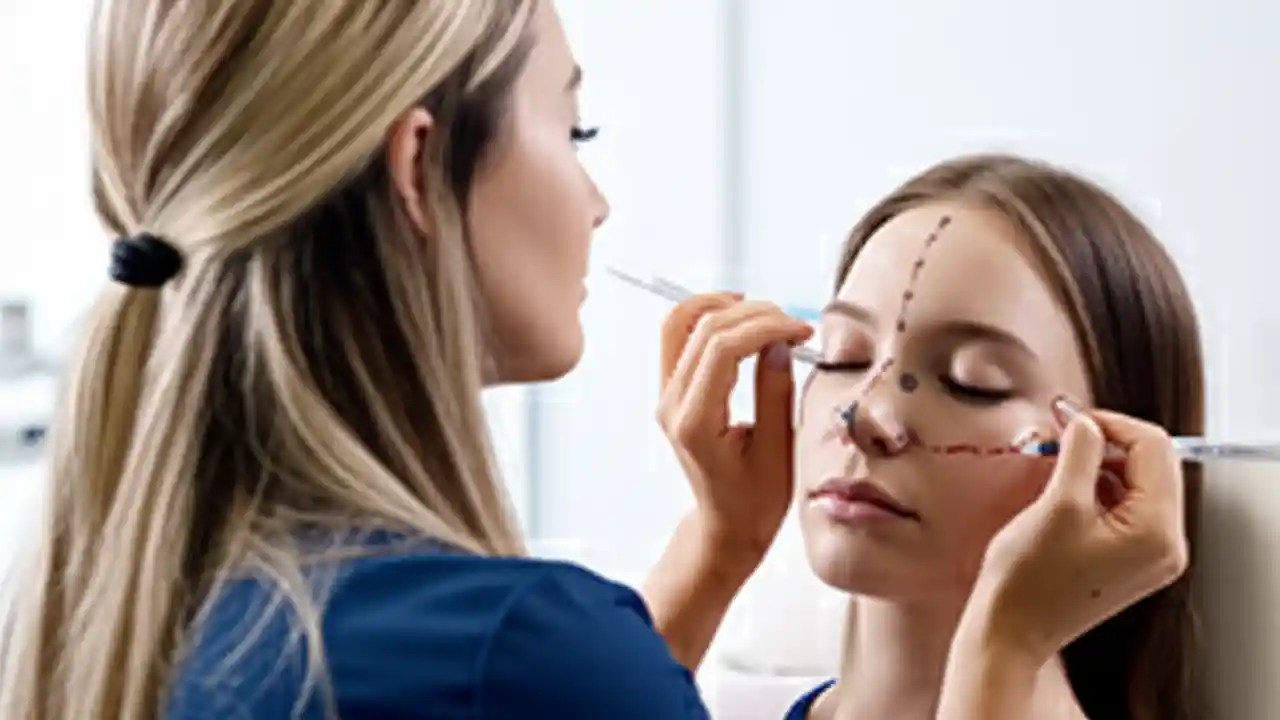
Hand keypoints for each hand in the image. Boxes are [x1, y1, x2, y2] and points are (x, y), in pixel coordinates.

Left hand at [657, 293, 813, 565]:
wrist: (726, 524)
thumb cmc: (756, 500)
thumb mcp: (777, 451)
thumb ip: (774, 392)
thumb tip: (779, 341)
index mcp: (695, 423)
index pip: (723, 350)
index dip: (767, 328)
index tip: (802, 332)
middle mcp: (671, 404)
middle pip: (703, 329)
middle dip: (754, 314)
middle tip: (794, 325)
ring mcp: (665, 395)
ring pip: (681, 323)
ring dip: (725, 307)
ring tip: (768, 313)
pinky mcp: (671, 390)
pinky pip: (677, 336)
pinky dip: (707, 316)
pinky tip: (740, 316)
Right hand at [966, 397, 1188, 662]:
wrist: (1010, 631)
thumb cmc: (1028, 580)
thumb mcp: (1057, 503)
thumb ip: (1081, 452)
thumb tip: (1087, 421)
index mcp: (1158, 532)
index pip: (1155, 448)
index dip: (1111, 424)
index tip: (1070, 418)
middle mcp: (1166, 546)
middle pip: (1153, 464)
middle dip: (1107, 443)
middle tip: (1062, 434)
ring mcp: (1151, 556)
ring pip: (1139, 483)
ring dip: (1100, 464)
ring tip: (1058, 465)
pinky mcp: (1130, 560)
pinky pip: (1127, 507)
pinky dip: (1098, 488)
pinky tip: (1066, 492)